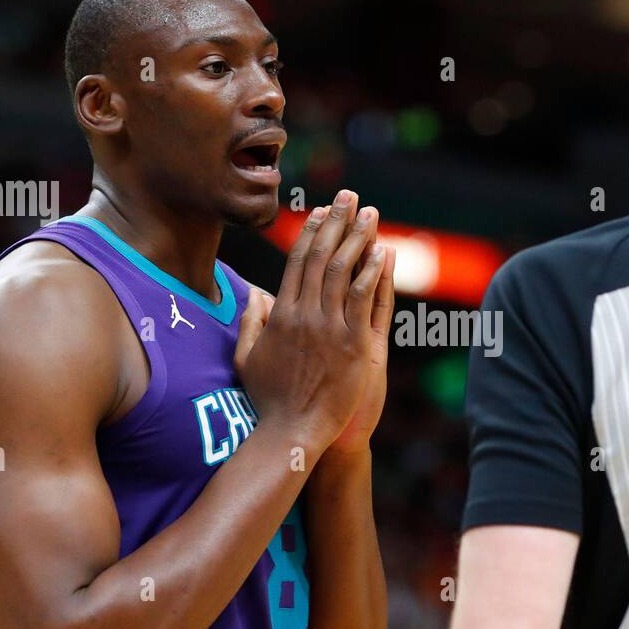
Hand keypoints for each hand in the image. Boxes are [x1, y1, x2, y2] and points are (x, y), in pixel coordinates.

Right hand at [235, 190, 386, 460]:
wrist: (291, 431)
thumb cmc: (268, 400)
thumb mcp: (246, 358)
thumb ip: (249, 323)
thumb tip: (253, 294)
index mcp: (280, 315)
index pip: (296, 263)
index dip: (311, 233)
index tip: (321, 211)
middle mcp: (303, 315)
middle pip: (321, 258)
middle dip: (336, 223)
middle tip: (349, 197)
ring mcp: (329, 328)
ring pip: (342, 272)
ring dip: (357, 238)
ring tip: (370, 214)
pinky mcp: (352, 344)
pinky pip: (362, 300)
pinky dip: (371, 272)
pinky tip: (382, 252)